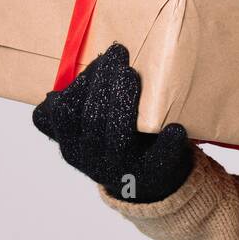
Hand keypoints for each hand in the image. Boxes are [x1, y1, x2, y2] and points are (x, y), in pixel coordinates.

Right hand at [32, 42, 194, 203]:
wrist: (146, 185)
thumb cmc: (118, 143)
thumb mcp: (91, 129)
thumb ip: (85, 102)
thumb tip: (93, 62)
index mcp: (72, 144)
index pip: (63, 114)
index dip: (79, 84)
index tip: (100, 58)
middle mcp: (91, 158)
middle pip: (91, 119)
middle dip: (103, 83)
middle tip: (119, 54)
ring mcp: (120, 169)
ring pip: (116, 136)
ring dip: (124, 102)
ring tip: (133, 75)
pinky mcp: (151, 175)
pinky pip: (157, 160)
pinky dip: (166, 143)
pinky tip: (175, 127)